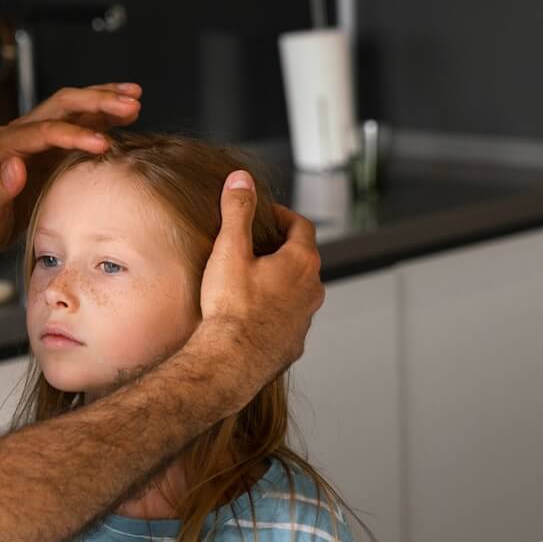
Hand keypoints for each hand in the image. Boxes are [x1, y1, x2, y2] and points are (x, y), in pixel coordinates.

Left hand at [0, 83, 142, 261]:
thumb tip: (15, 165)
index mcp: (4, 145)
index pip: (44, 130)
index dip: (74, 134)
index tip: (102, 143)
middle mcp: (20, 133)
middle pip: (62, 105)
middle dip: (97, 101)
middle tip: (130, 102)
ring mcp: (36, 138)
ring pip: (73, 108)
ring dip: (104, 100)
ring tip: (134, 97)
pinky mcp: (49, 148)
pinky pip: (77, 124)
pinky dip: (102, 117)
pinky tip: (124, 116)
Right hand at [197, 171, 323, 403]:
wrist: (231, 361)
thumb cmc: (231, 308)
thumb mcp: (230, 250)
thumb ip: (237, 211)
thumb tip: (241, 180)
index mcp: (301, 262)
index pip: (301, 226)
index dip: (283, 216)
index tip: (266, 215)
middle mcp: (312, 290)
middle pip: (303, 258)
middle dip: (282, 248)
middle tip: (257, 244)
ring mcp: (306, 318)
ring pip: (299, 290)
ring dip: (281, 281)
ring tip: (254, 280)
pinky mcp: (294, 342)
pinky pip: (290, 318)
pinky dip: (277, 310)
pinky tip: (253, 314)